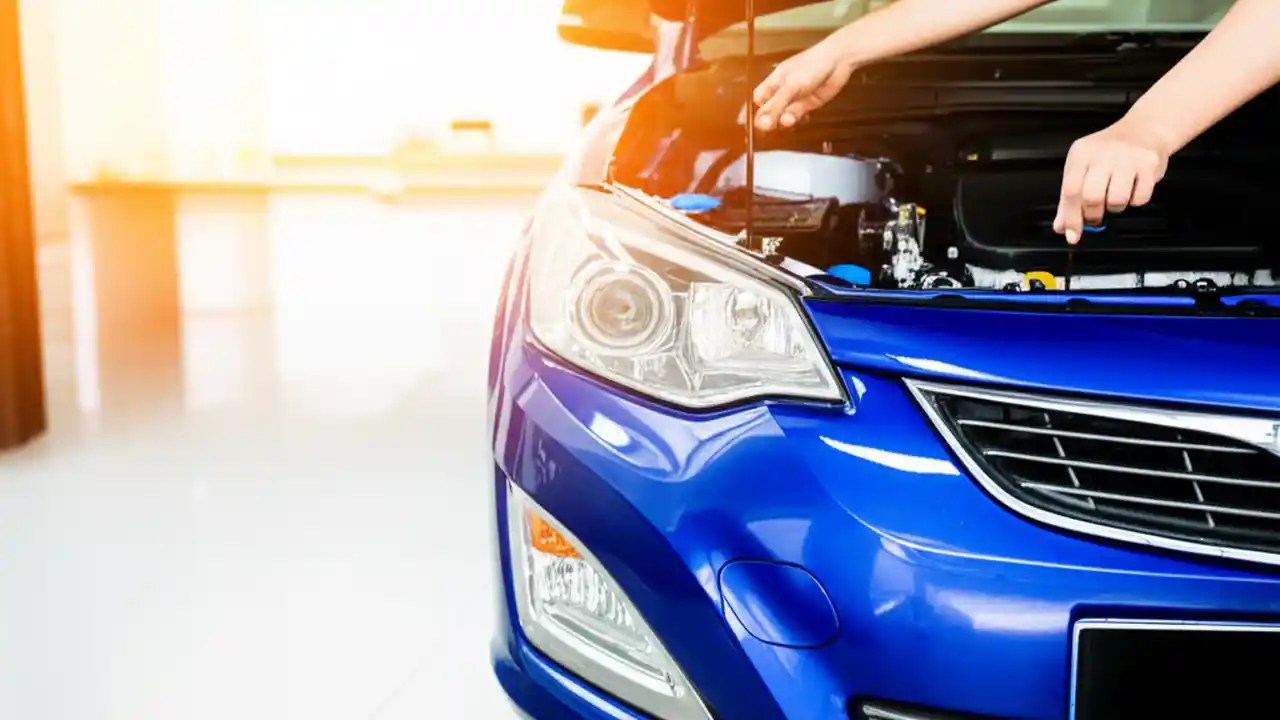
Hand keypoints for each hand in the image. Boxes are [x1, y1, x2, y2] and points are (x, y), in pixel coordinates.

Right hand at [753, 40, 856, 130]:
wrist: (838, 61)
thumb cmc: (813, 64)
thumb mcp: (791, 86)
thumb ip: (777, 106)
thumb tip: (761, 122)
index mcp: (774, 81)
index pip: (758, 99)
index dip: (754, 111)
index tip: (750, 124)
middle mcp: (783, 90)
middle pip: (770, 110)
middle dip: (769, 120)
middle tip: (768, 127)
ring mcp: (795, 98)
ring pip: (783, 115)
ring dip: (784, 120)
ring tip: (788, 122)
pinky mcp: (808, 104)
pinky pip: (797, 116)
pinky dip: (797, 119)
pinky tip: (799, 118)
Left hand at [1053, 120, 1171, 243]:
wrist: (1145, 129)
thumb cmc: (1109, 153)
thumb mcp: (1082, 168)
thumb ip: (1069, 198)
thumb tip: (1062, 227)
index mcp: (1082, 154)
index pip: (1071, 190)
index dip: (1071, 217)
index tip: (1072, 234)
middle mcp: (1103, 154)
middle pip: (1092, 197)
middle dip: (1093, 215)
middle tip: (1095, 216)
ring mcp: (1128, 158)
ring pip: (1117, 200)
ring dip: (1115, 208)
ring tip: (1115, 197)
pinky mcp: (1149, 163)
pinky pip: (1140, 198)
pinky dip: (1135, 201)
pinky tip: (1133, 189)